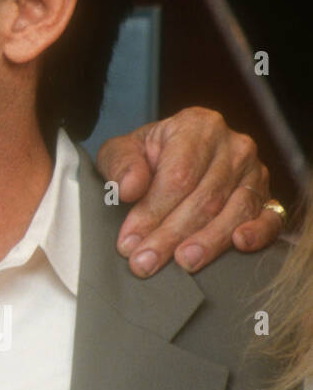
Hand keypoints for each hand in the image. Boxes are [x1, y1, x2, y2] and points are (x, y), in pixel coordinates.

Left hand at [94, 107, 282, 277]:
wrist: (171, 155)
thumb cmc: (146, 156)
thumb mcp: (121, 151)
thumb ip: (120, 164)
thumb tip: (130, 188)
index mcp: (197, 126)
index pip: (178, 176)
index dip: (153, 211)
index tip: (129, 240)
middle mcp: (233, 146)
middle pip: (204, 198)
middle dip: (171, 235)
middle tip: (145, 262)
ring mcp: (254, 172)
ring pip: (234, 211)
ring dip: (208, 242)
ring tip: (183, 263)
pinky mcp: (267, 196)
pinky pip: (270, 218)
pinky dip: (257, 234)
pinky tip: (239, 244)